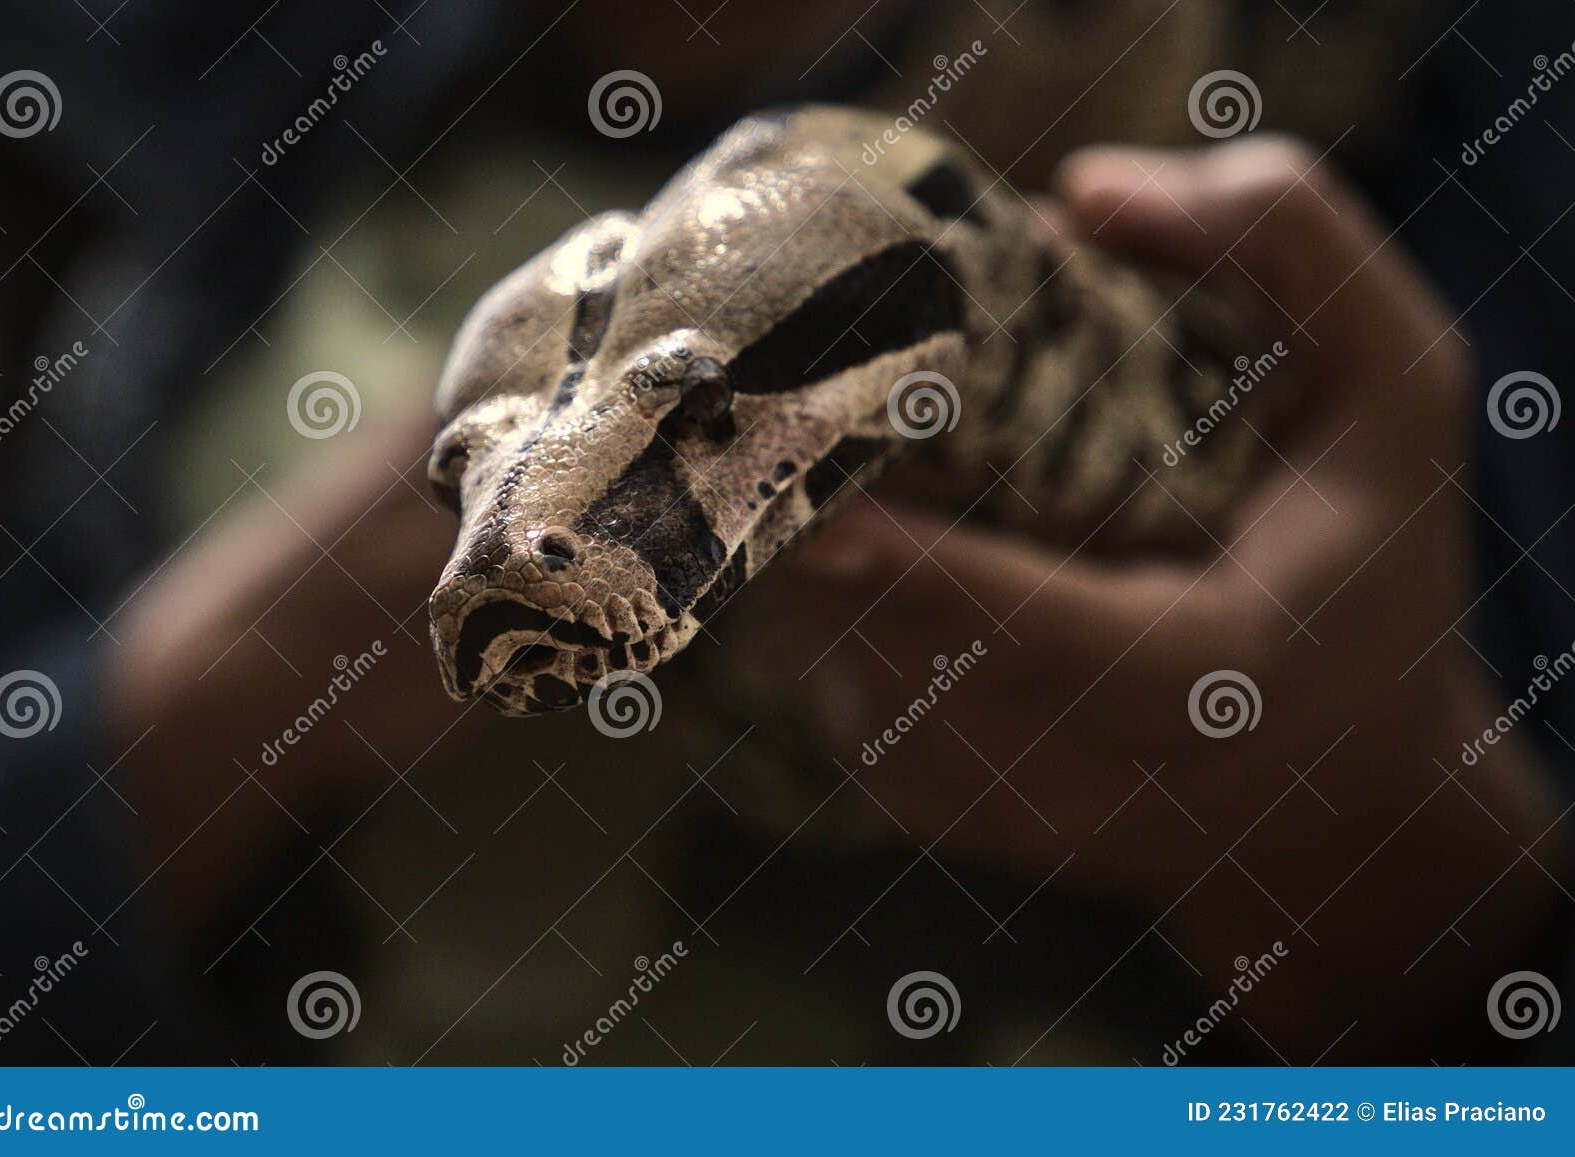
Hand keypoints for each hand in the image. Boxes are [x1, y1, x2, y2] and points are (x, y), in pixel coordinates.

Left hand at [766, 137, 1564, 1058]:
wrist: (1324, 777)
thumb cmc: (1362, 558)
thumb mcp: (1390, 379)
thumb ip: (1289, 245)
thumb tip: (1083, 195)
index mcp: (1215, 678)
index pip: (1057, 640)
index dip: (936, 581)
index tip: (825, 522)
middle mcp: (1091, 775)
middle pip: (910, 650)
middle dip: (829, 525)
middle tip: (781, 406)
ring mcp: (996, 809)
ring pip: (849, 666)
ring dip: (819, 552)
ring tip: (832, 452)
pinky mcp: (936, 806)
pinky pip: (837, 680)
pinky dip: (831, 596)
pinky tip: (880, 535)